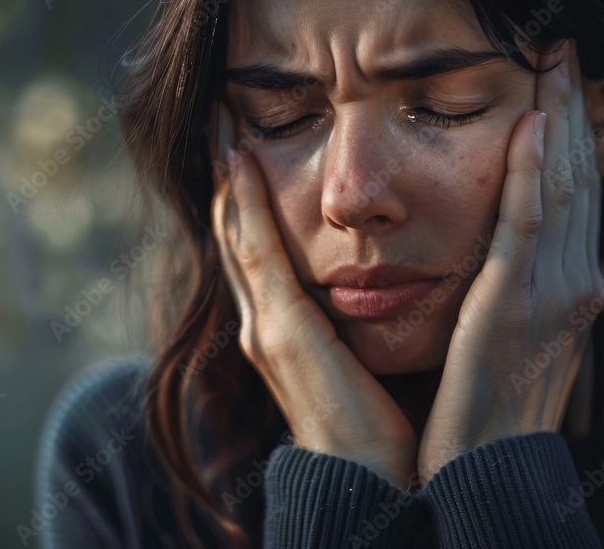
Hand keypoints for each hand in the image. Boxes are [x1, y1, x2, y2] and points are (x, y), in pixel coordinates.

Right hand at [211, 105, 417, 487]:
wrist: (368, 479)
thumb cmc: (376, 424)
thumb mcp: (360, 356)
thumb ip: (355, 318)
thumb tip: (381, 280)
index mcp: (282, 328)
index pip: (258, 249)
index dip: (248, 200)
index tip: (247, 149)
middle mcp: (262, 322)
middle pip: (237, 235)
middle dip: (230, 181)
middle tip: (222, 124)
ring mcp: (265, 326)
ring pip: (238, 236)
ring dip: (231, 181)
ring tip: (224, 129)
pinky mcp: (282, 331)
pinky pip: (258, 253)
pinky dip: (248, 207)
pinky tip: (244, 164)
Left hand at [418, 39, 603, 480]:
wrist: (489, 465)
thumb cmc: (495, 402)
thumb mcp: (522, 335)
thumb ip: (526, 285)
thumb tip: (518, 248)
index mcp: (572, 288)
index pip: (576, 194)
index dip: (574, 136)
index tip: (564, 89)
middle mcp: (574, 282)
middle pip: (577, 179)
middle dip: (573, 112)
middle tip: (564, 55)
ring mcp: (549, 292)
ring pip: (560, 189)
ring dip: (558, 122)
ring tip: (553, 68)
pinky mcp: (511, 304)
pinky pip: (525, 226)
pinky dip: (532, 174)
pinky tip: (531, 129)